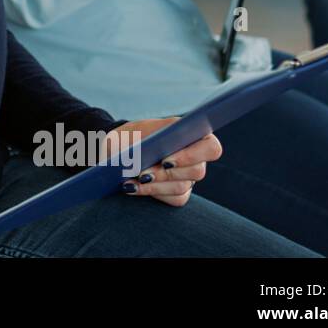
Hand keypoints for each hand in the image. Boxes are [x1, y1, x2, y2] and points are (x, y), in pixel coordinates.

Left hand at [104, 118, 222, 207]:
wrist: (117, 150)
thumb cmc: (131, 136)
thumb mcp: (140, 129)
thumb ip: (157, 134)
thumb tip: (165, 146)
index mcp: (192, 136)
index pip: (211, 148)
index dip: (192, 156)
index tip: (166, 160)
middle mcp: (196, 158)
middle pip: (197, 171)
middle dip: (167, 174)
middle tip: (143, 173)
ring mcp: (188, 177)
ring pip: (182, 187)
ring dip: (156, 185)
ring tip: (134, 180)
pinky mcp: (178, 193)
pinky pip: (175, 199)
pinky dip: (153, 193)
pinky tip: (133, 187)